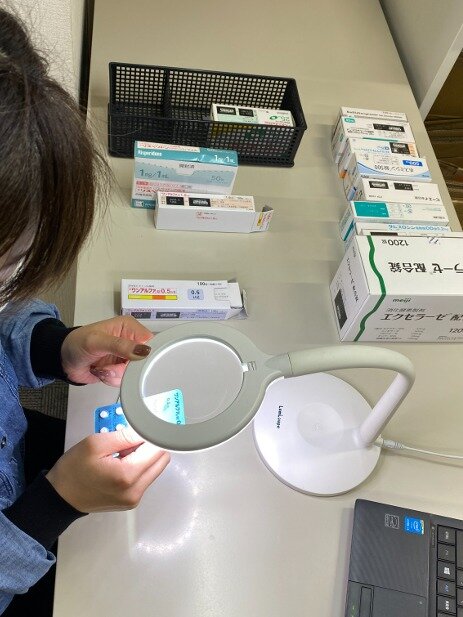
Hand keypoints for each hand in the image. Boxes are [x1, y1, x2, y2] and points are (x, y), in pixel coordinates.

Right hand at [46, 428, 169, 512]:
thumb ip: (124, 435)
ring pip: (154, 468)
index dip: (152, 435)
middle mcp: (136, 491)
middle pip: (161, 460)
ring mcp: (134, 498)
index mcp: (127, 476)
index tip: (145, 427)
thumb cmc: (73, 470)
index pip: (158, 449)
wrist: (60, 496)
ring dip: (143, 456)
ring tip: (121, 452)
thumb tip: (146, 430)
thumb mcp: (95, 444)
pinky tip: (120, 462)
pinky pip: (144, 477)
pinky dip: (137, 466)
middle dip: (149, 446)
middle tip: (129, 439)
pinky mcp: (131, 500)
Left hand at [61, 315, 153, 385]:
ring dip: (117, 374)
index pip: (150, 341)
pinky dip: (112, 379)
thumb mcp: (97, 341)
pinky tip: (101, 372)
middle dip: (126, 368)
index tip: (131, 361)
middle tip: (111, 366)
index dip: (145, 354)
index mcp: (129, 327)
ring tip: (102, 368)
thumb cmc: (77, 343)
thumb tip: (144, 351)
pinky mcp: (120, 370)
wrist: (63, 360)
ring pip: (134, 373)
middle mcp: (131, 341)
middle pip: (144, 361)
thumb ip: (120, 345)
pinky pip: (125, 380)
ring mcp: (126, 357)